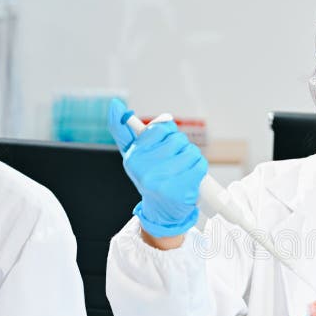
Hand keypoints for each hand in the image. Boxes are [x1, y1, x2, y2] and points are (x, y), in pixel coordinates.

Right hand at [108, 98, 207, 237]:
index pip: (161, 128)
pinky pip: (200, 164)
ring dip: (191, 158)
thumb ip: (122, 130)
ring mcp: (163, 182)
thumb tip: (115, 104)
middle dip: (180, 147)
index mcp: (133, 157)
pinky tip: (190, 176)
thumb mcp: (133, 153)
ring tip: (182, 169)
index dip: (168, 134)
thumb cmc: (149, 175)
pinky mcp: (181, 191)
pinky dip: (199, 167)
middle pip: (178, 139)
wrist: (162, 210)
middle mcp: (145, 170)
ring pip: (191, 151)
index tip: (164, 145)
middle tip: (173, 161)